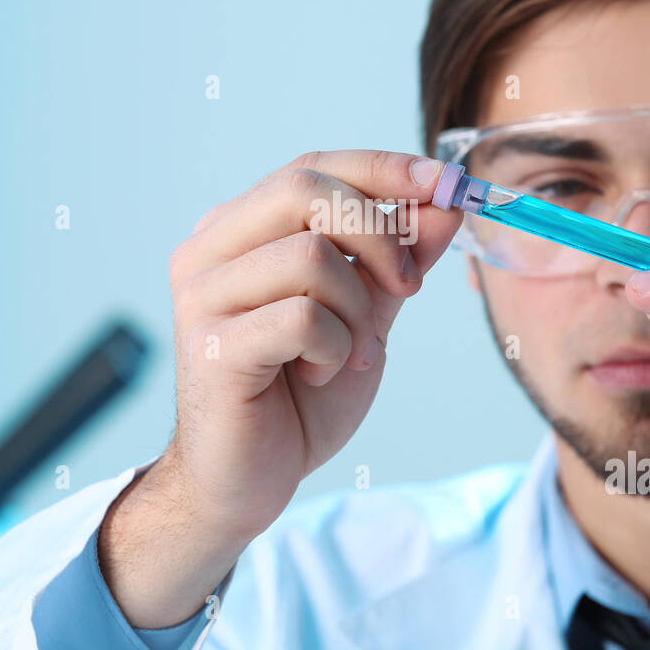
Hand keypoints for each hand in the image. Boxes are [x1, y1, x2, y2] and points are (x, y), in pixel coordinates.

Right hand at [165, 150, 460, 540]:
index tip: (447, 185)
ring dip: (358, 309)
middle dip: (379, 232)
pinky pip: (302, 317)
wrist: (249, 481)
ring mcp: (202, 296)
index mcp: (238, 230)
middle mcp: (208, 250)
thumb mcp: (365, 315)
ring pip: (310, 255)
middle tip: (410, 285)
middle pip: (304, 190)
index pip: (312, 167)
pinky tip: (320, 374)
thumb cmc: (298, 396)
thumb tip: (445, 201)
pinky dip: (336, 347)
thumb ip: (397, 258)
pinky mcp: (210, 346)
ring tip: (354, 353)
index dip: (383, 169)